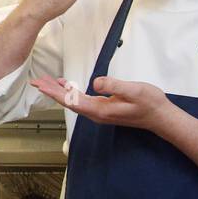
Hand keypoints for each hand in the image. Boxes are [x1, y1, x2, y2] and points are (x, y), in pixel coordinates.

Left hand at [31, 75, 174, 133]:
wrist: (161, 117)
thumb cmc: (150, 103)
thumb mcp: (134, 90)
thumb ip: (115, 86)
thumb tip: (96, 82)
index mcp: (100, 110)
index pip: (71, 100)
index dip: (55, 92)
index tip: (41, 86)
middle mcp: (96, 113)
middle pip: (68, 102)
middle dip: (51, 91)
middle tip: (36, 81)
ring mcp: (99, 112)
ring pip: (73, 101)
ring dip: (59, 91)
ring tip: (46, 82)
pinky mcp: (104, 109)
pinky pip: (81, 100)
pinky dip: (71, 92)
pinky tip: (67, 85)